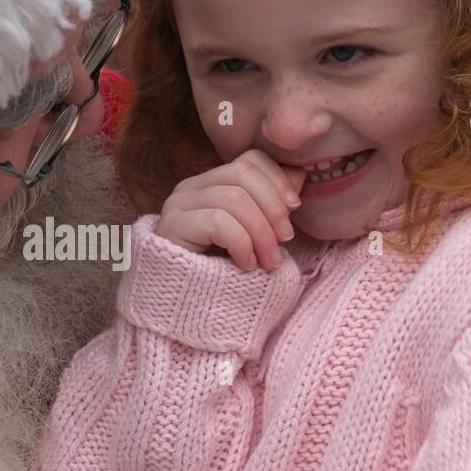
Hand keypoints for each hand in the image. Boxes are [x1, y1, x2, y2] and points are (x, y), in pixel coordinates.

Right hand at [155, 150, 305, 271]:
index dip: (277, 179)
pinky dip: (241, 244)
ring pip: (233, 198)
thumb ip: (272, 204)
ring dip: (261, 232)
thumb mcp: (255, 234)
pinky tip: (245, 265)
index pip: (249, 159)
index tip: (295, 208)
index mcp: (212, 183)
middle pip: (242, 174)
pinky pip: (218, 222)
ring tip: (268, 261)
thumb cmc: (223, 271)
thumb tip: (297, 175)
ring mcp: (178, 205)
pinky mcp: (172, 227)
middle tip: (284, 240)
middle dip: (272, 207)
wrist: (188, 311)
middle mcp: (190, 187)